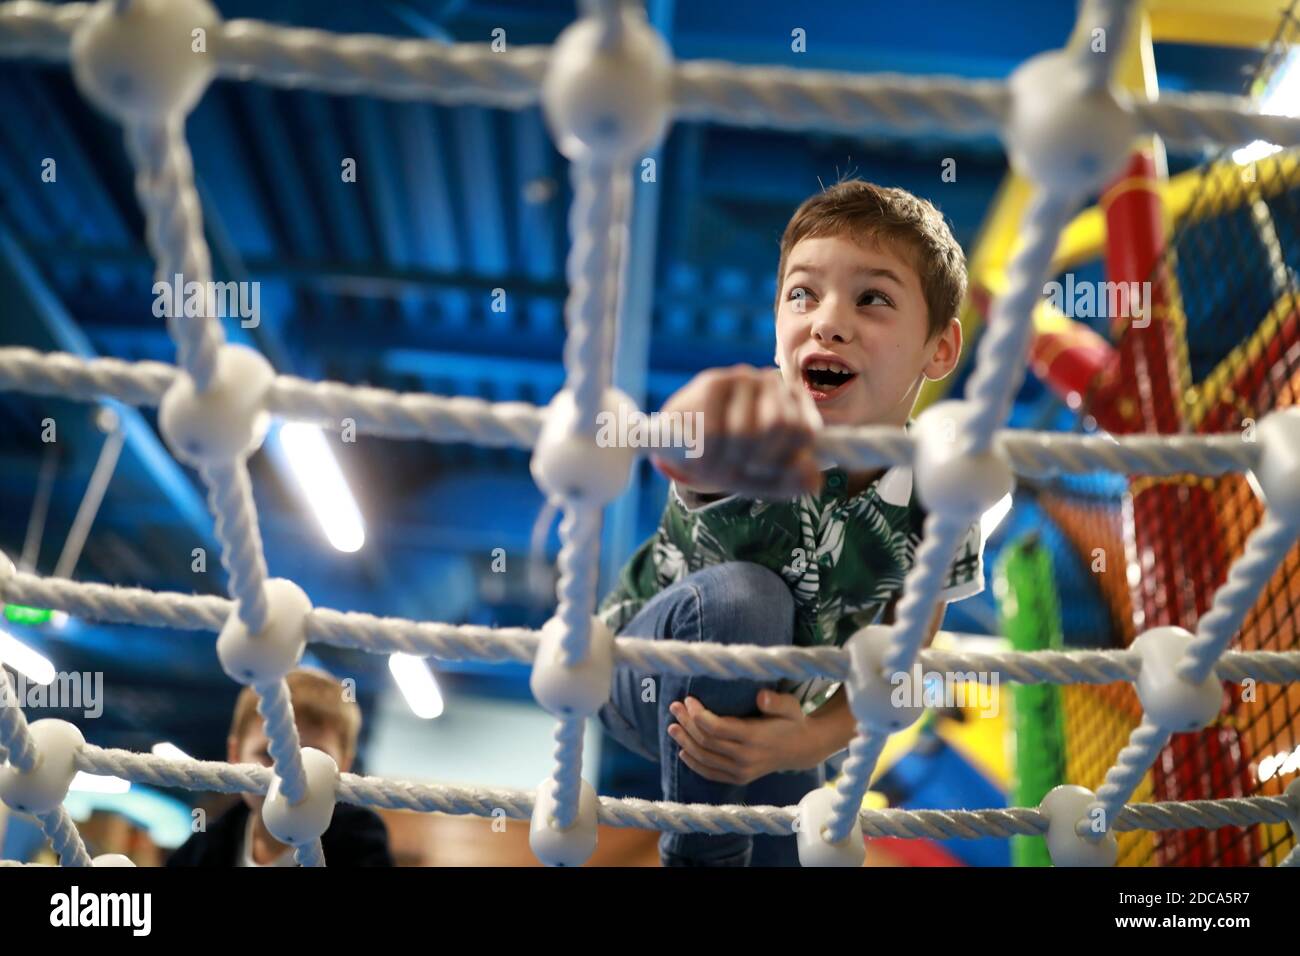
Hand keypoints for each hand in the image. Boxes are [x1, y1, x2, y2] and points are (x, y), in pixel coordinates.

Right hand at [653, 365, 821, 498]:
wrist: (682, 440)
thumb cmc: (733, 458)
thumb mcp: (767, 477)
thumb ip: (794, 481)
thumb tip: (813, 482)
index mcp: (795, 402)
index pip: (805, 432)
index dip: (783, 462)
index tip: (764, 472)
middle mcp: (773, 382)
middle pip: (778, 424)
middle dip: (757, 461)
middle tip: (738, 472)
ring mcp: (743, 378)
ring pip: (744, 431)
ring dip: (728, 462)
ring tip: (716, 467)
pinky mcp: (713, 382)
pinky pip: (714, 431)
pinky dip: (707, 456)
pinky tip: (699, 459)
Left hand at [666, 691, 824, 784]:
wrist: (801, 749)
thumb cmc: (792, 720)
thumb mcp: (790, 706)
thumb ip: (776, 701)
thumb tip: (761, 696)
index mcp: (755, 738)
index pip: (717, 728)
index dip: (698, 714)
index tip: (688, 699)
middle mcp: (746, 758)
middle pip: (706, 742)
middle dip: (687, 724)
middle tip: (674, 707)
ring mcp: (741, 771)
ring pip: (705, 758)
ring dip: (685, 742)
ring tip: (672, 726)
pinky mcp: (739, 778)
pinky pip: (711, 773)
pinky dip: (694, 764)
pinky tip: (682, 751)